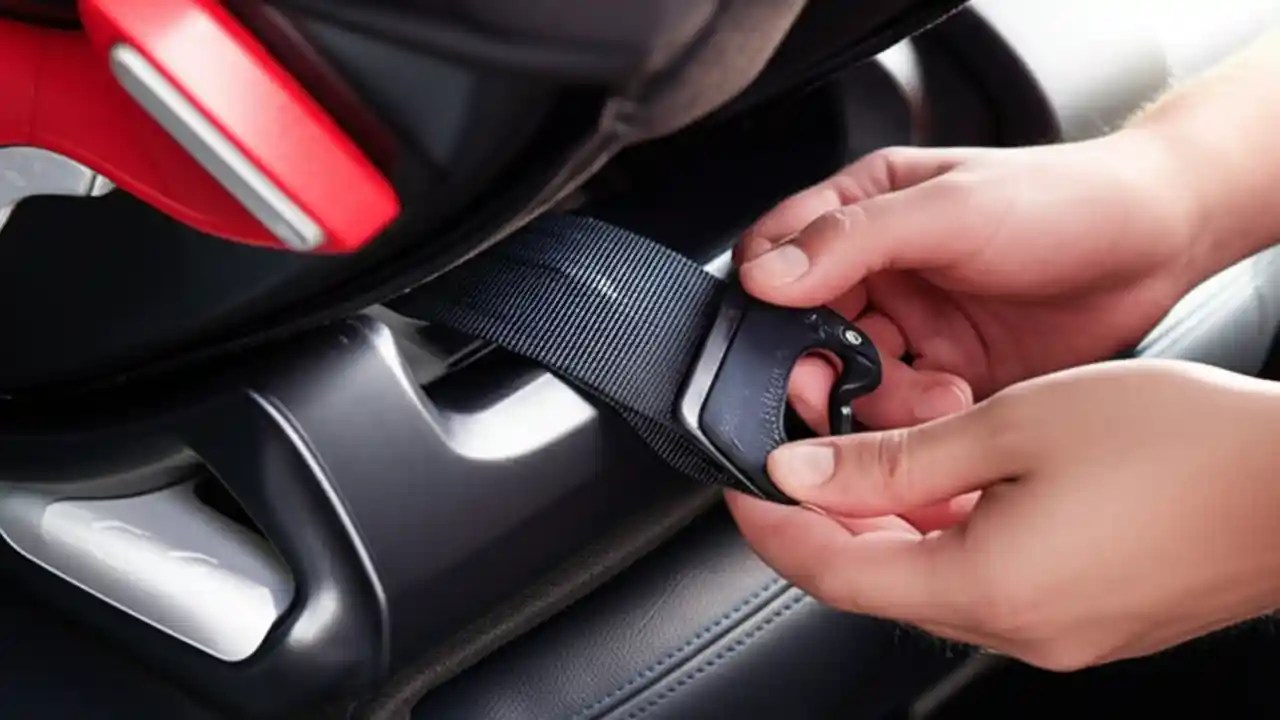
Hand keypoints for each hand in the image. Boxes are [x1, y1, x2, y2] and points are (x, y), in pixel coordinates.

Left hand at [726, 360, 1279, 669]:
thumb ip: (897, 459)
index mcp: (985, 587)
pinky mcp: (1084, 620)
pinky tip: (950, 483)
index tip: (737, 484)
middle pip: (875, 580)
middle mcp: (1014, 629)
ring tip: (868, 455)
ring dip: (886, 524)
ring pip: (929, 579)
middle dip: (824, 520)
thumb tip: (804, 472)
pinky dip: (947, 535)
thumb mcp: (1016, 426)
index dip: (770, 526)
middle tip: (796, 455)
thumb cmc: (1184, 446)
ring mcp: (1054, 633)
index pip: (830, 570)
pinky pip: (984, 581)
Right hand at [736, 130, 1206, 428]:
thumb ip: (852, 239)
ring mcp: (912, 328)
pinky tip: (957, 408)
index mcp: (861, 213)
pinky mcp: (946, 374)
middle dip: (826, 374)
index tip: (787, 346)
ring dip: (885, 403)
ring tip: (940, 394)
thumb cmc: (1063, 199)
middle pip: (806, 338)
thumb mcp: (951, 209)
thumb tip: (765, 274)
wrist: (1160, 241)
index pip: (774, 262)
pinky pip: (905, 414)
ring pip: (854, 385)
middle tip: (849, 390)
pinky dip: (921, 424)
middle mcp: (877, 273)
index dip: (766, 310)